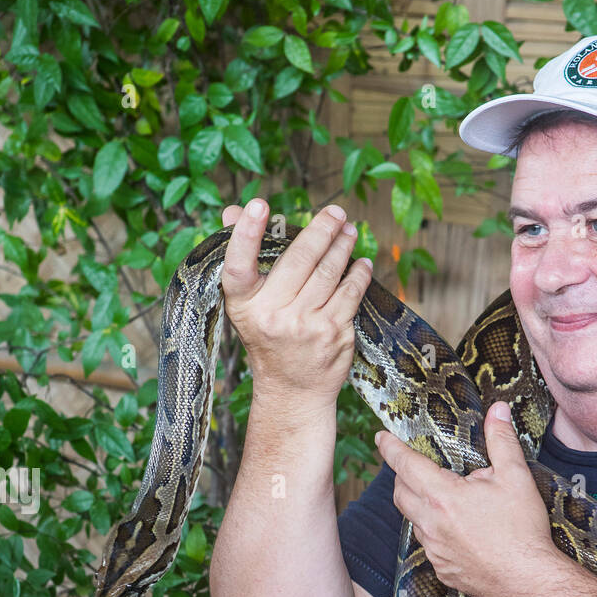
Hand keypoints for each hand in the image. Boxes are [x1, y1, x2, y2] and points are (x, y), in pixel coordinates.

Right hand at [219, 198, 373, 405]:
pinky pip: (350, 293)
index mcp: (244, 305)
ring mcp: (305, 326)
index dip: (247, 233)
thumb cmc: (268, 338)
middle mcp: (272, 316)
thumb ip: (242, 256)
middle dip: (322, 229)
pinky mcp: (333, 334)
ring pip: (329, 272)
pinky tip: (361, 263)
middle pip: (300, 259)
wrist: (292, 391)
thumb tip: (234, 210)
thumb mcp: (247, 305)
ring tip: (349, 231)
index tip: (258, 205)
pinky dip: (358, 274)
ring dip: (343, 245)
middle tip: (336, 212)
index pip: (239, 264)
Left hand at [375, 401, 556, 596]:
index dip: (390, 449)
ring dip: (420, 506)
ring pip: (414, 521)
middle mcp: (431, 524)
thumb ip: (501, 441)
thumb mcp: (516, 477)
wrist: (530, 581)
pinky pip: (429, 545)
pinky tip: (457, 530)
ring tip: (445, 499)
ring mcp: (434, 550)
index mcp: (444, 497)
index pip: (405, 465)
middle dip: (402, 476)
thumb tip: (497, 411)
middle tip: (415, 467)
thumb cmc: (523, 531)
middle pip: (400, 493)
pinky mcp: (442, 569)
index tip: (382, 438)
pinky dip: (435, 532)